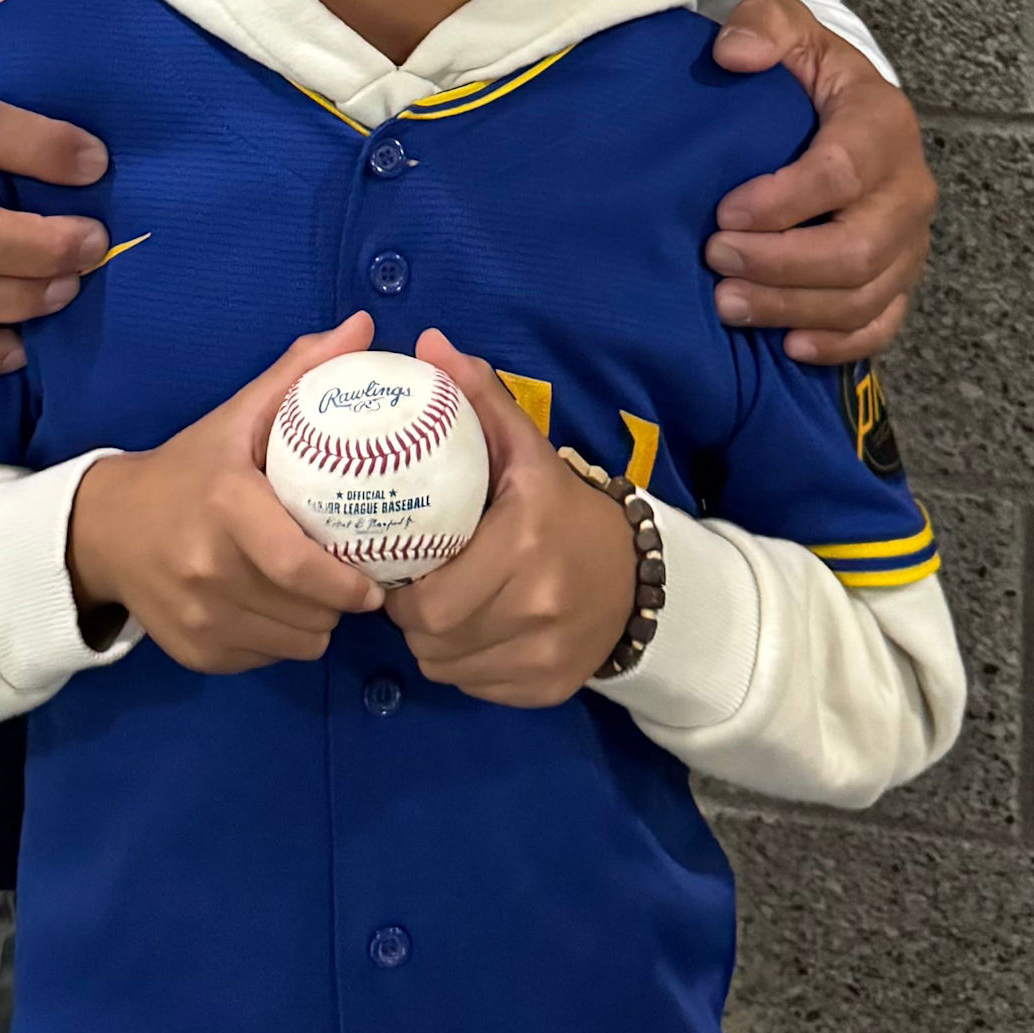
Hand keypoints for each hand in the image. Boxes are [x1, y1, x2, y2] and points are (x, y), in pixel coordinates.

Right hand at [66, 315, 386, 672]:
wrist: (106, 529)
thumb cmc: (188, 468)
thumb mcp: (237, 417)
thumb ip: (299, 373)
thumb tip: (363, 324)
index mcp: (226, 507)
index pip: (299, 566)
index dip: (347, 585)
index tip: (378, 582)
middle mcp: (208, 570)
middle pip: (307, 612)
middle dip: (339, 602)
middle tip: (352, 579)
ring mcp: (199, 619)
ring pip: (293, 643)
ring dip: (313, 623)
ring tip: (315, 593)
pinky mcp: (195, 654)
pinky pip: (265, 658)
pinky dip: (278, 639)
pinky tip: (272, 608)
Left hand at [392, 334, 637, 708]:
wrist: (636, 573)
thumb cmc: (562, 507)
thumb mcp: (526, 450)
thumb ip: (481, 398)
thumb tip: (429, 342)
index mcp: (525, 542)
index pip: (429, 599)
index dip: (400, 590)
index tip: (397, 567)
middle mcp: (538, 605)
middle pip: (433, 638)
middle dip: (410, 619)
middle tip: (410, 591)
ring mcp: (546, 655)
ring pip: (447, 668)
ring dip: (433, 645)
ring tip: (437, 612)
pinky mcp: (549, 690)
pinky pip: (476, 688)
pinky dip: (464, 666)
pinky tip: (471, 636)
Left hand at [701, 0, 935, 365]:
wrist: (840, 107)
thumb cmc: (805, 72)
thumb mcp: (785, 26)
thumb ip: (762, 25)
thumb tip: (735, 55)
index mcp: (883, 122)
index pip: (843, 172)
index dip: (783, 202)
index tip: (722, 213)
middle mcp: (908, 188)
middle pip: (857, 248)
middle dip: (781, 265)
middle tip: (715, 261)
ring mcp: (910, 240)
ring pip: (865, 295)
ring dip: (793, 308)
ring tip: (727, 305)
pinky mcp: (900, 278)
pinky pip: (880, 324)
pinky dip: (838, 344)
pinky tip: (788, 346)